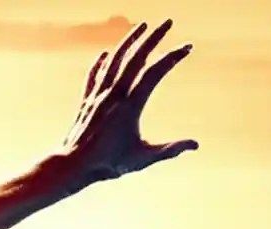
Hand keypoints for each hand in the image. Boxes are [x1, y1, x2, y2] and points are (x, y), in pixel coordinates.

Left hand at [61, 19, 197, 183]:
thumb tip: (196, 144)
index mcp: (131, 105)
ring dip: (129, 41)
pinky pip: (94, 75)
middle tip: (167, 21)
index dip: (173, 57)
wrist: (74, 165)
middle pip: (136, 58)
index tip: (188, 46)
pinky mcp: (87, 101)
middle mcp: (114, 94)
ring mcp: (98, 95)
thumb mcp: (143, 159)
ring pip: (114, 60)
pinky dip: (100, 63)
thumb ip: (170, 150)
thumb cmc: (109, 164)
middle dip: (153, 37)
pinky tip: (104, 55)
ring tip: (141, 26)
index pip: (155, 73)